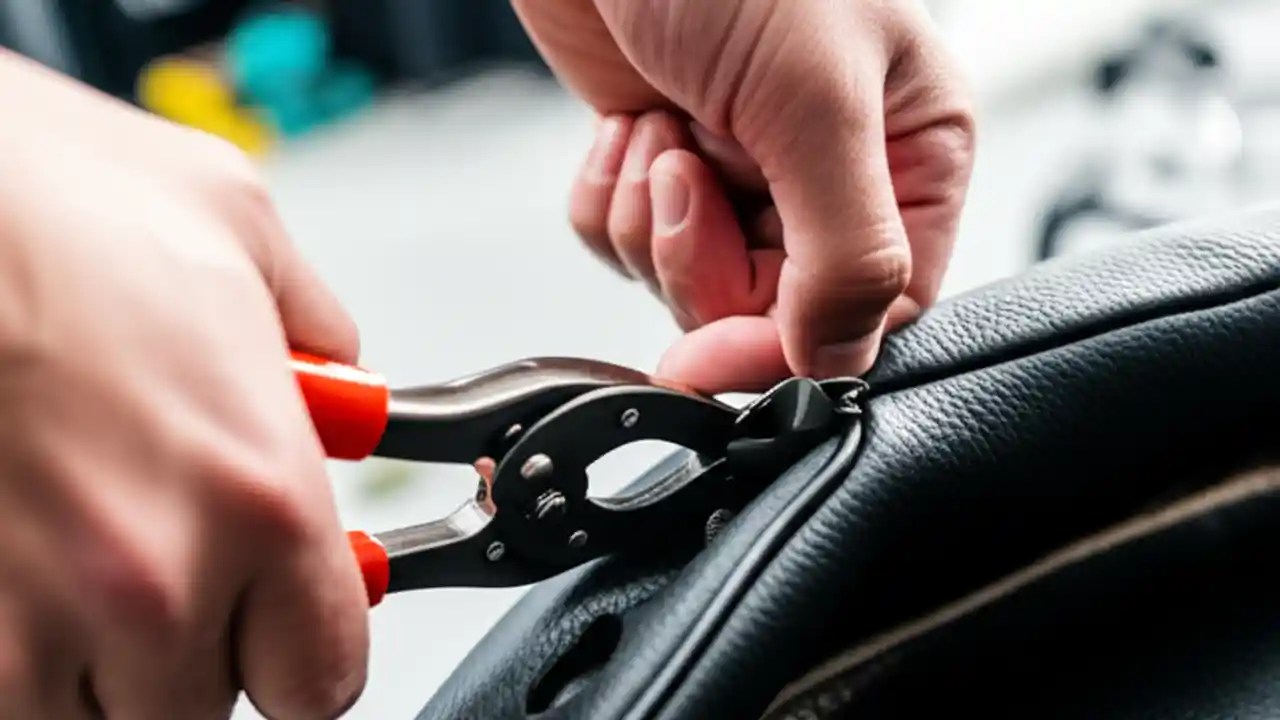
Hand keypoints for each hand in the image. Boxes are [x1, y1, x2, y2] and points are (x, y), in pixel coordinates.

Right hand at [0, 51, 365, 717]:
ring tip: (75, 547)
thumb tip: (341, 389)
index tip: (286, 618)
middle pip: (203, 706)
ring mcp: (22, 623)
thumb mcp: (235, 229)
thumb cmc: (36, 196)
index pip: (325, 676)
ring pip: (92, 718)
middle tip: (166, 557)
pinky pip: (4, 698)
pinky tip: (14, 560)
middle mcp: (149, 579)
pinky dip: (16, 652)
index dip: (306, 648)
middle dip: (195, 643)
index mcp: (258, 494)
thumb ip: (317, 337)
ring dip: (94, 661)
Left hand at [513, 0, 974, 391]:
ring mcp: (741, 174)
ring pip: (691, 282)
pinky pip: (629, 242)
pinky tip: (628, 123)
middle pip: (770, 309)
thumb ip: (846, 249)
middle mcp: (830, 176)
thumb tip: (837, 360)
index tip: (712, 354)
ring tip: (664, 127)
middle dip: (702, 258)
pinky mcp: (665, 166)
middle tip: (687, 174)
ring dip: (654, 220)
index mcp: (909, 155)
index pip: (872, 307)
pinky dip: (610, 196)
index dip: (784, 344)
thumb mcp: (813, 101)